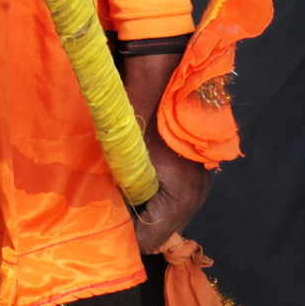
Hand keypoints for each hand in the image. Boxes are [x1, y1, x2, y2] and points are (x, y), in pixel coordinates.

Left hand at [121, 51, 209, 254]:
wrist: (162, 68)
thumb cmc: (140, 110)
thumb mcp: (126, 154)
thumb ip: (122, 190)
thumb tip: (111, 214)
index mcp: (182, 196)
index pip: (153, 237)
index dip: (128, 236)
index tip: (106, 231)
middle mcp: (197, 194)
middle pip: (164, 227)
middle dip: (137, 223)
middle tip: (108, 214)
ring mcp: (199, 180)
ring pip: (168, 209)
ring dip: (145, 206)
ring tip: (118, 197)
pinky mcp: (193, 166)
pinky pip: (172, 191)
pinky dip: (154, 191)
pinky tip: (134, 180)